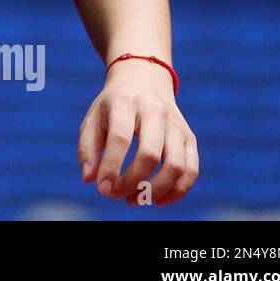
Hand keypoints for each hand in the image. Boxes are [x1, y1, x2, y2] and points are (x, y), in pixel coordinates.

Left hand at [77, 58, 199, 206]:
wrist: (143, 79)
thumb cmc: (112, 106)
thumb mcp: (92, 119)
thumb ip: (87, 149)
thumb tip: (90, 179)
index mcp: (125, 103)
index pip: (120, 138)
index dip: (111, 167)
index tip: (102, 189)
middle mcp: (154, 112)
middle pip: (150, 154)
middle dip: (132, 182)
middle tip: (115, 195)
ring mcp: (175, 125)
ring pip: (176, 165)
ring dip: (155, 191)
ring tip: (133, 200)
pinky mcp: (189, 137)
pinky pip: (191, 169)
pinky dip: (178, 191)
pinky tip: (159, 201)